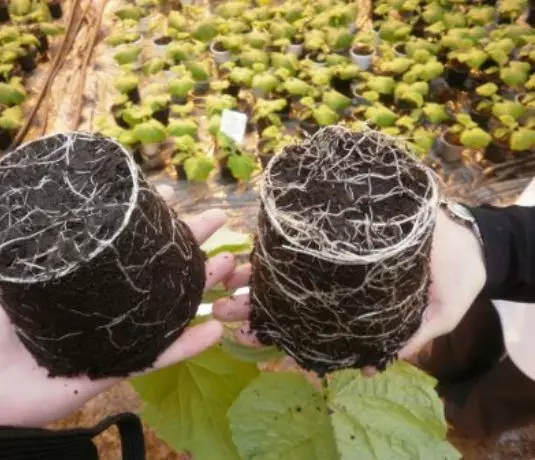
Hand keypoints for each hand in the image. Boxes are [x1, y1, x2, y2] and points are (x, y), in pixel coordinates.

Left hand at [0, 186, 235, 426]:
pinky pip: (159, 357)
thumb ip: (35, 258)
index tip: (169, 192)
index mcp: (93, 284)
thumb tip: (52, 219)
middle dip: (191, 243)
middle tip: (217, 220)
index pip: (128, 248)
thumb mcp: (13, 284)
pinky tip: (215, 331)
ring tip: (229, 263)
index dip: (150, 221)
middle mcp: (115, 307)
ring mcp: (122, 336)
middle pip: (161, 272)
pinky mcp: (120, 368)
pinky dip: (188, 346)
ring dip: (204, 287)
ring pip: (172, 309)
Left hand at [212, 207, 486, 368]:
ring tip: (225, 276)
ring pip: (286, 267)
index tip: (250, 334)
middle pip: (287, 298)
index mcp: (352, 311)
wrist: (470, 233)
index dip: (279, 332)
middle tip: (221, 307)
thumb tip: (375, 370)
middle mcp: (337, 286)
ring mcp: (335, 256)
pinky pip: (302, 233)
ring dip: (254, 273)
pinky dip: (277, 238)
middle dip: (253, 303)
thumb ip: (409, 336)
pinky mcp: (338, 225)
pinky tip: (252, 239)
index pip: (308, 326)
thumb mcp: (440, 314)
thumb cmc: (458, 277)